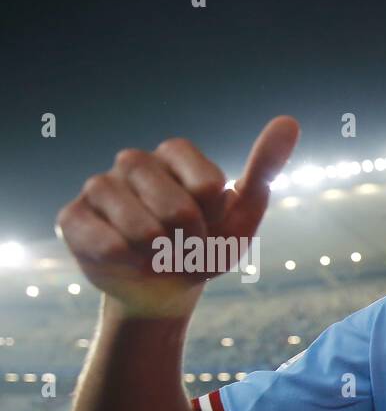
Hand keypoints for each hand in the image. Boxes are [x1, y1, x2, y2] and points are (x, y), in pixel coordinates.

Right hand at [56, 116, 299, 317]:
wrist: (166, 289)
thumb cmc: (206, 247)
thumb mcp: (243, 216)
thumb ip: (263, 169)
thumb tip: (289, 121)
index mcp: (175, 154)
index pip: (210, 188)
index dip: (216, 222)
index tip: (210, 225)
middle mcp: (134, 162)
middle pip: (180, 211)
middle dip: (192, 245)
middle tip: (183, 248)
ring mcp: (100, 187)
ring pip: (143, 229)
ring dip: (161, 258)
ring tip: (156, 255)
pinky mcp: (72, 217)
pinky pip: (105, 243)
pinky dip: (127, 263)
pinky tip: (126, 260)